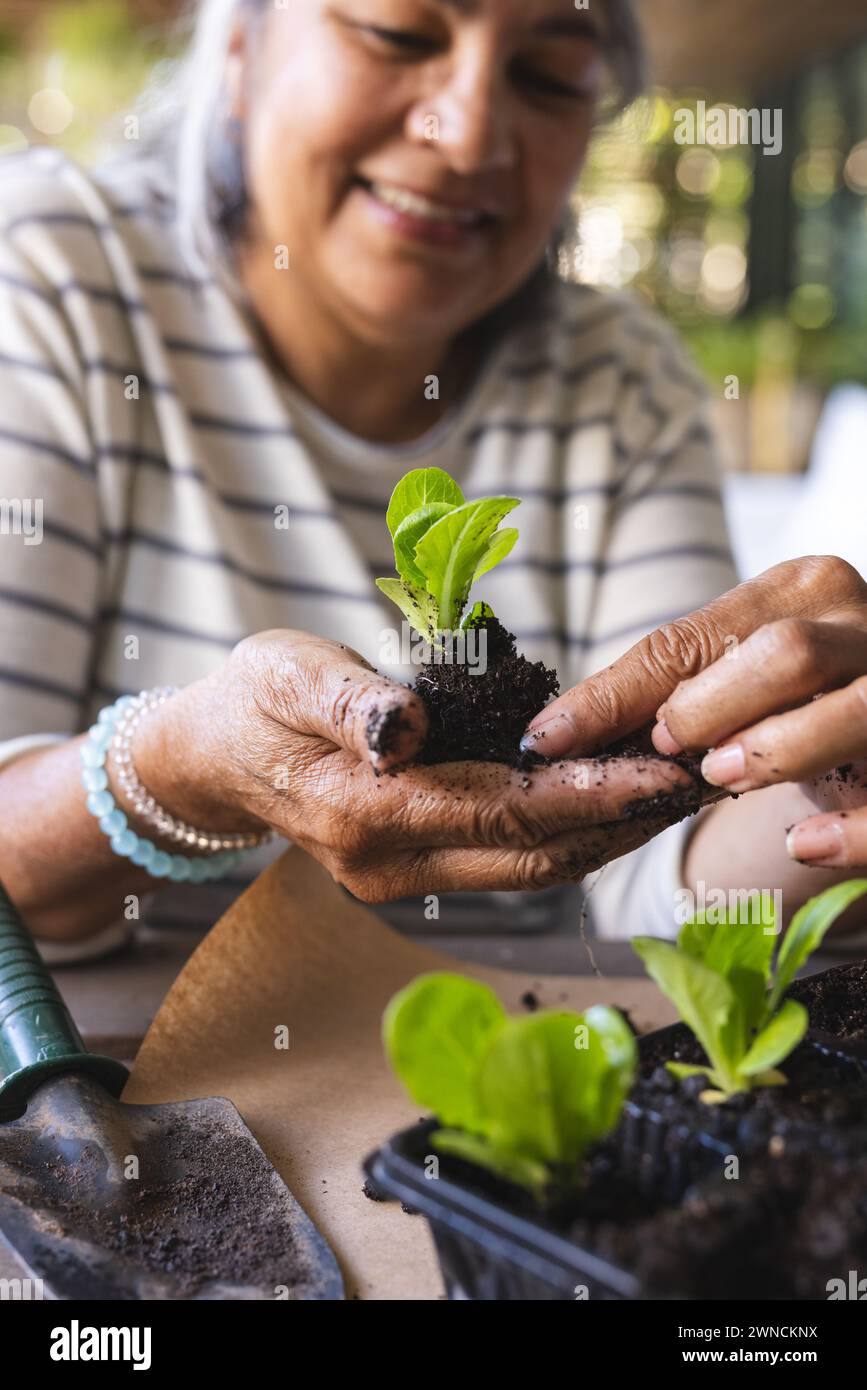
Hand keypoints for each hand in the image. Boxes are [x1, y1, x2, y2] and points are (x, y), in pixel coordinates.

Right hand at [136, 629, 702, 900]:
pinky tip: (608, 804)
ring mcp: (399, 878)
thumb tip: (408, 726)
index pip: (499, 809)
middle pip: (529, 853)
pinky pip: (505, 861)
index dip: (585, 792)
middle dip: (618, 821)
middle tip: (696, 779)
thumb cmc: (253, 699)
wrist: (211, 756)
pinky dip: (564, 834)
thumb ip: (350, 702)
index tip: (659, 769)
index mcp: (362, 812)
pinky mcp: (411, 872)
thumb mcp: (288, 676)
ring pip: (527, 867)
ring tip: (671, 793)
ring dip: (602, 835)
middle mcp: (387, 864)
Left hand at [521, 556, 866, 869]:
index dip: (616, 693)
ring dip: (778, 752)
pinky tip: (803, 846)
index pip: (697, 635)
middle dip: (711, 707)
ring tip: (723, 777)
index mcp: (805, 590)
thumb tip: (551, 735)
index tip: (552, 738)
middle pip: (787, 655)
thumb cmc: (790, 706)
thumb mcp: (729, 683)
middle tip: (671, 749)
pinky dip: (851, 832)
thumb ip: (661, 693)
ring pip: (856, 710)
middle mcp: (865, 626)